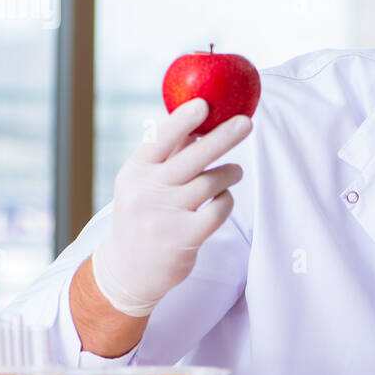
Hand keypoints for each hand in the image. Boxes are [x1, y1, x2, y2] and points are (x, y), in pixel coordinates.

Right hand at [91, 98, 251, 315]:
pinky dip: (227, 200)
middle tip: (247, 123)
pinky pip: (218, 209)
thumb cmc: (144, 214)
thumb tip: (199, 119)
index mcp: (135, 172)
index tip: (204, 104)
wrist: (128, 270)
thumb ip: (168, 154)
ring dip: (230, 173)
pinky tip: (223, 198)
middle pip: (193, 158)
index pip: (159, 140)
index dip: (182, 121)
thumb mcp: (143, 183)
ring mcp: (165, 216)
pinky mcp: (184, 238)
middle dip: (223, 137)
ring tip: (235, 171)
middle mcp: (146, 192)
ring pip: (211, 182)